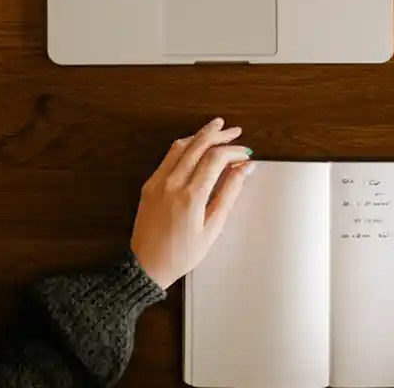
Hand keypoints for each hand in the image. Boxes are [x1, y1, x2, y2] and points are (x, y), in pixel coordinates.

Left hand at [130, 118, 255, 288]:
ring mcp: (158, 182)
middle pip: (198, 146)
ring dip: (201, 135)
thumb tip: (244, 170)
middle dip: (219, 135)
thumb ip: (229, 194)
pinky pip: (168, 156)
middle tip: (235, 132)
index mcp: (191, 197)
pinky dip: (185, 146)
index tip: (245, 154)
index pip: (216, 159)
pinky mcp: (149, 184)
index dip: (233, 151)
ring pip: (181, 146)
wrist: (148, 265)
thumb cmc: (182, 253)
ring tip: (217, 128)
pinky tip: (196, 145)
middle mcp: (172, 184)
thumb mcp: (213, 227)